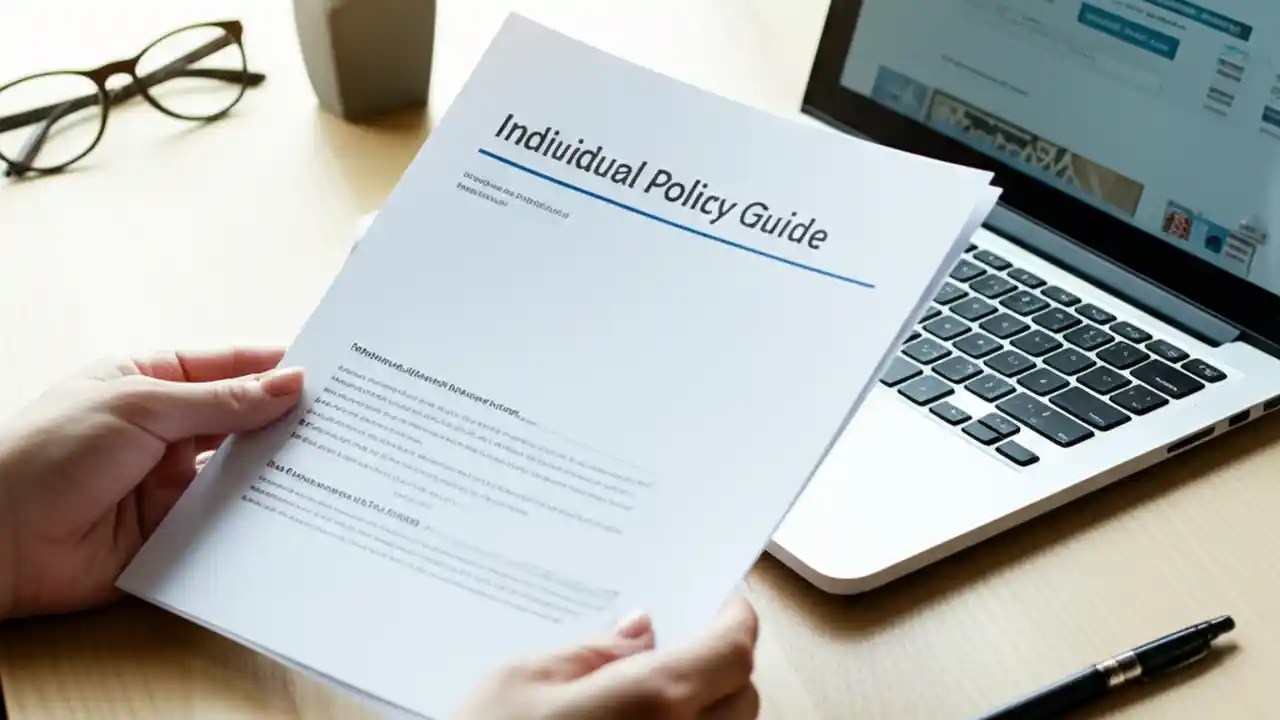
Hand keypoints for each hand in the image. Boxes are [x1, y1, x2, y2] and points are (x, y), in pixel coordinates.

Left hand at [0, 348, 303, 618]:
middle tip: (345, 421)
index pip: (229, 367)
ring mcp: (170, 481)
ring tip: (332, 463)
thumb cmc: (50, 453)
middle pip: (242, 420)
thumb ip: (221, 401)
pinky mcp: (174, 531)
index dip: (277, 367)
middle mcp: (166, 429)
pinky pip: (226, 520)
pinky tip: (294, 510)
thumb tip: (290, 383)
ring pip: (240, 471)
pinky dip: (255, 516)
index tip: (332, 370)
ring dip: (276, 469)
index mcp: (151, 381)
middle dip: (286, 420)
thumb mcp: (141, 407)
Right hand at [455, 595, 759, 719]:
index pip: (732, 650)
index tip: (723, 602)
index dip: (735, 618)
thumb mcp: (522, 681)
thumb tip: (640, 632)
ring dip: (708, 707)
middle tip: (683, 641)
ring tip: (657, 687)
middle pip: (742, 697)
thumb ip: (593, 652)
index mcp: (650, 702)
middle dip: (723, 662)